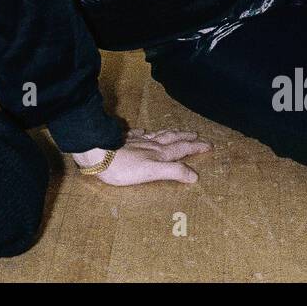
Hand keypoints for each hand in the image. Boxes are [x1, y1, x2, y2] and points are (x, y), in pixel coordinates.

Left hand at [70, 129, 210, 185]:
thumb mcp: (152, 172)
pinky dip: (144, 132)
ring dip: (170, 133)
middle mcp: (150, 145)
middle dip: (185, 138)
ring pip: (157, 135)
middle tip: (196, 135)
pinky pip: (137, 133)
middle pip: (172, 139)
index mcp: (159, 154)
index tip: (208, 144)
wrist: (97, 154)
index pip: (182, 149)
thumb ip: (173, 172)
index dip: (196, 148)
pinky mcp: (122, 139)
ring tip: (177, 131)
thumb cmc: (124, 168)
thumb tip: (194, 175)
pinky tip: (143, 130)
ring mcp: (136, 140)